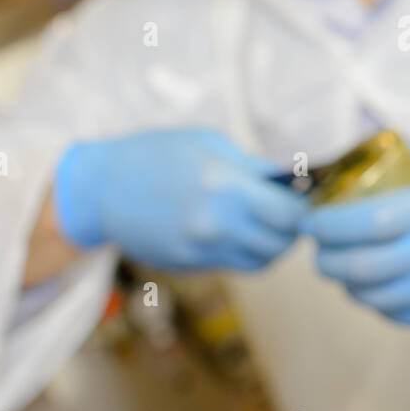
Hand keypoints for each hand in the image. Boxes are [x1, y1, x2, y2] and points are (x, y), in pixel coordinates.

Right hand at [52, 128, 306, 270]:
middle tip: (295, 213)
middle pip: (281, 241)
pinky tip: (245, 233)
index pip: (289, 212)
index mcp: (225, 184)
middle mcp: (216, 222)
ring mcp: (203, 248)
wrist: (101, 189)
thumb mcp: (209, 145)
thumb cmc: (156, 155)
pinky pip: (237, 264)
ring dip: (275, 245)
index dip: (306, 207)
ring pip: (262, 260)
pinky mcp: (192, 264)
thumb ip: (253, 168)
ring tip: (272, 224)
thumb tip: (295, 181)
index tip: (308, 196)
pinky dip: (250, 252)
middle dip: (295, 228)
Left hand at [301, 140, 409, 327]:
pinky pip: (391, 312)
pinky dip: (374, 297)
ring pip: (365, 294)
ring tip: (345, 261)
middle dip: (324, 256)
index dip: (321, 225)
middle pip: (348, 266)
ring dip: (346, 279)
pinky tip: (378, 280)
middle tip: (320, 243)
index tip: (312, 217)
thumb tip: (372, 144)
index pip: (352, 224)